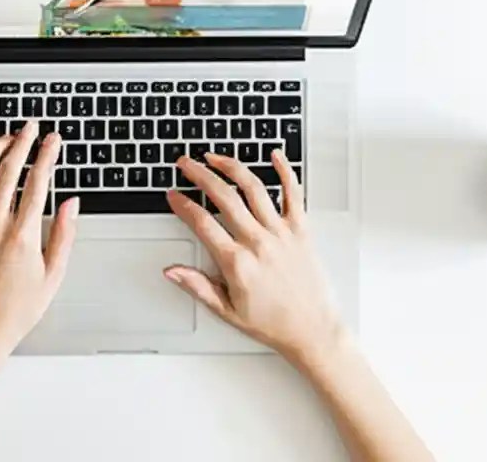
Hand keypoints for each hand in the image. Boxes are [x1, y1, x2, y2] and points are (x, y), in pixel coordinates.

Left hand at [0, 121, 77, 360]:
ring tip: (5, 138)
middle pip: (8, 170)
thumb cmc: (16, 309)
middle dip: (22, 143)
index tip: (53, 141)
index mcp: (22, 235)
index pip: (37, 182)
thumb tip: (71, 205)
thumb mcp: (53, 275)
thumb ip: (64, 235)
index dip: (47, 155)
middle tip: (31, 128)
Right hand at [165, 150, 344, 363]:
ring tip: (215, 157)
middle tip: (186, 163)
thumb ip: (198, 286)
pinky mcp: (302, 230)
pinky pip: (294, 193)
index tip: (173, 195)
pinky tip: (275, 156)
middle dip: (200, 174)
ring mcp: (282, 233)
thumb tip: (172, 271)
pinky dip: (285, 171)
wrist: (313, 330)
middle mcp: (259, 242)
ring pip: (254, 188)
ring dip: (232, 166)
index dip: (183, 204)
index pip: (202, 223)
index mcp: (238, 263)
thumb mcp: (227, 310)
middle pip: (224, 197)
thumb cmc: (274, 323)